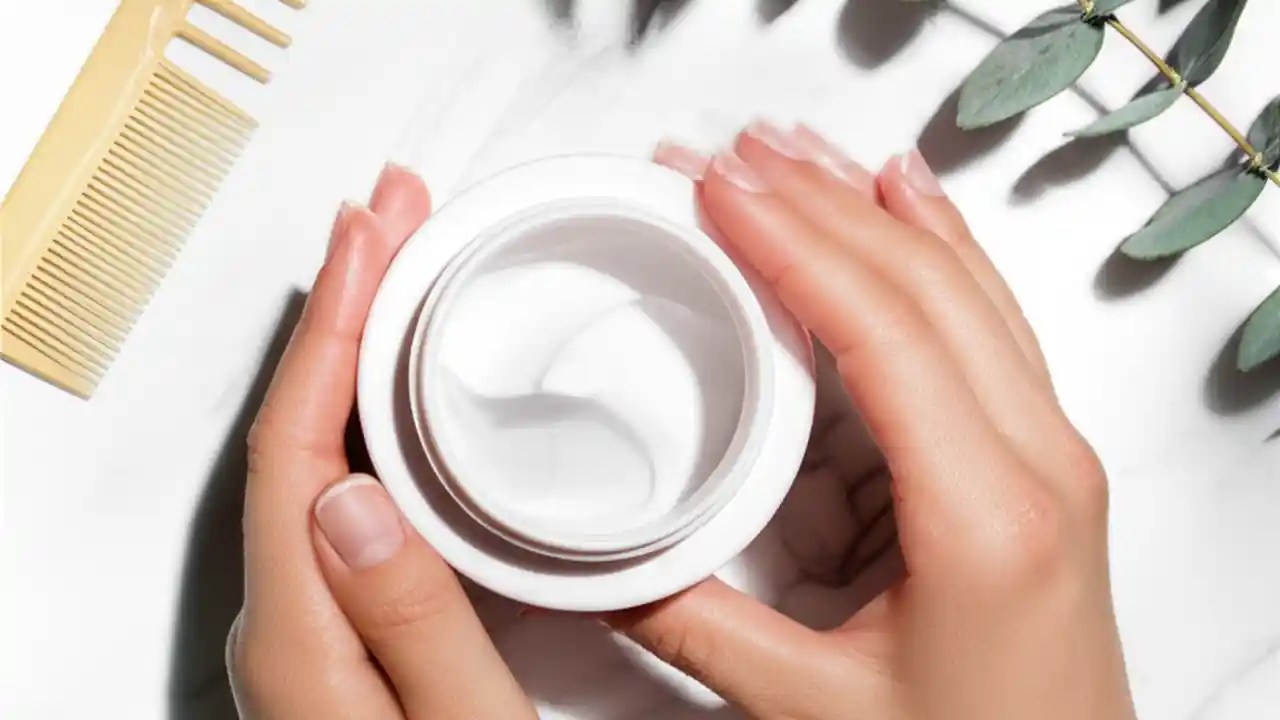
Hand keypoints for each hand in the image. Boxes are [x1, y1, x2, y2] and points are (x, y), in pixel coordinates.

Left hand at [226, 165, 536, 718]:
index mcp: (302, 638)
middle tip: (389, 219)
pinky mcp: (346, 616)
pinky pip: (341, 484)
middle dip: (341, 308)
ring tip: (397, 269)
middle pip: (294, 429)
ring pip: (315, 448)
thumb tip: (357, 499)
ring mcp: (313, 615)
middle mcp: (288, 617)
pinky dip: (366, 411)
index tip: (370, 242)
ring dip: (352, 348)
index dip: (331, 329)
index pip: (297, 447)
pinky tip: (398, 386)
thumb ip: (412, 625)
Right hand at [630, 124, 1136, 719]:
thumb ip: (701, 631)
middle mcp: (1040, 463)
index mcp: (987, 516)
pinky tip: (908, 203)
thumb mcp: (819, 712)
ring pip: (966, 287)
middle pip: (927, 284)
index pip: (883, 333)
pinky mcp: (1039, 459)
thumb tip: (606, 570)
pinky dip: (940, 249)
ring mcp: (1051, 453)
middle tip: (731, 153)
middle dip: (821, 203)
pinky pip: (987, 322)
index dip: (796, 245)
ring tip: (797, 151)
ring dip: (877, 209)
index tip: (721, 190)